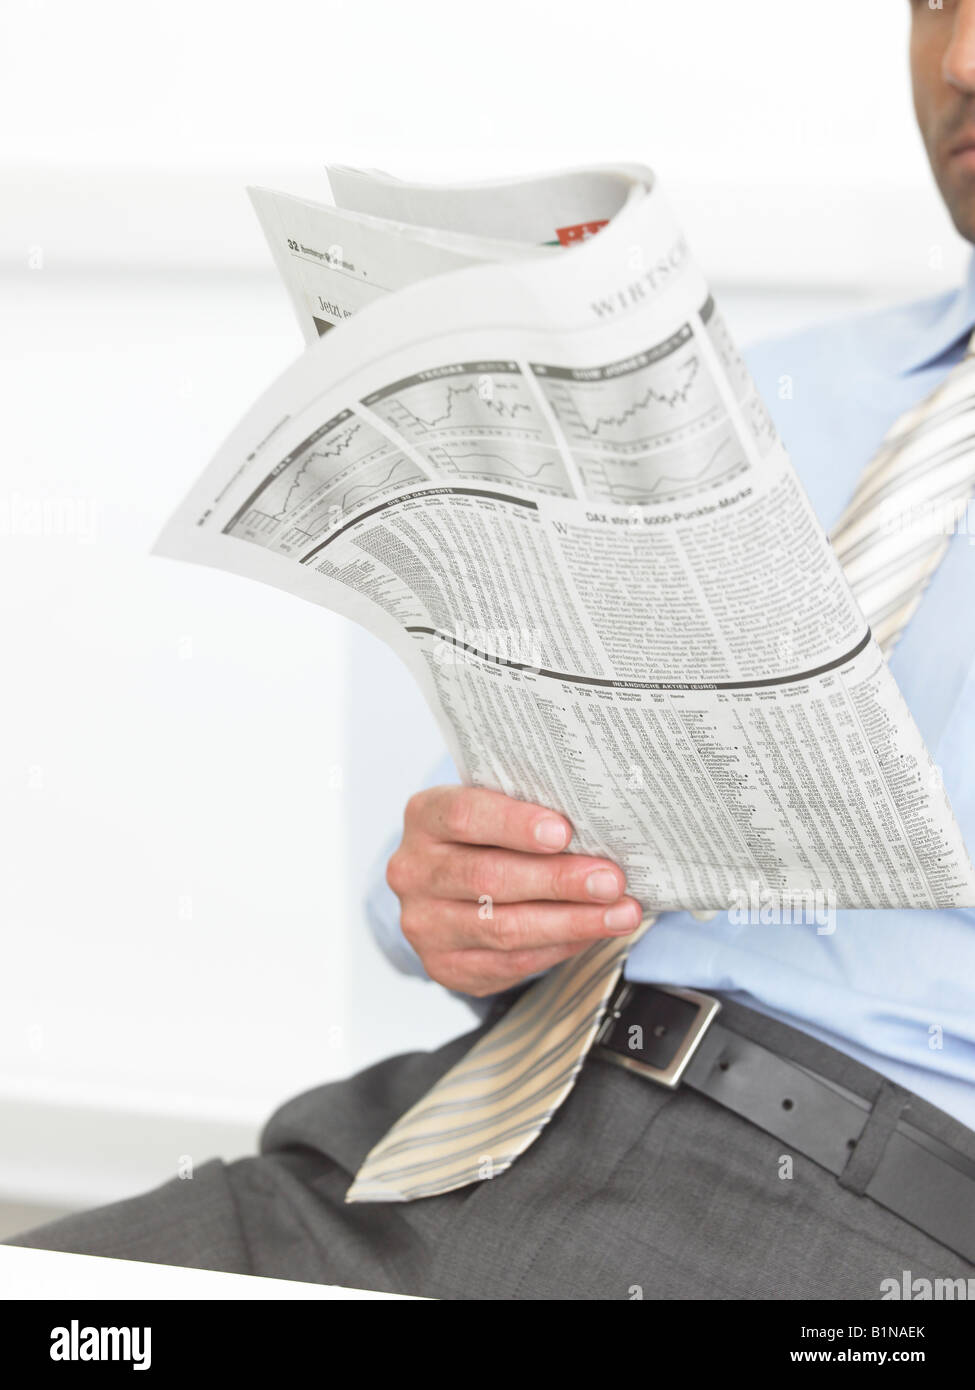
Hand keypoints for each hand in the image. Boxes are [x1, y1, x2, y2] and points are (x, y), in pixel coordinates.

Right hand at [386, 785, 643, 996]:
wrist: (448, 889)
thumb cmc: (486, 838)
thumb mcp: (495, 808)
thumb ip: (530, 811)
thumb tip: (598, 826)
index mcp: (424, 817)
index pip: (464, 815)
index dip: (515, 824)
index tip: (564, 832)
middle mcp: (413, 871)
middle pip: (489, 877)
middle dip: (559, 880)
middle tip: (611, 879)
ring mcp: (424, 924)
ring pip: (503, 927)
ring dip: (571, 921)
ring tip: (620, 912)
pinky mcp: (444, 966)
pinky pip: (509, 963)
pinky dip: (559, 947)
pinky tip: (592, 933)